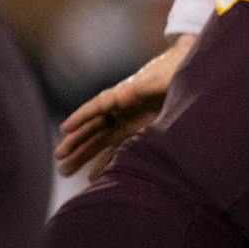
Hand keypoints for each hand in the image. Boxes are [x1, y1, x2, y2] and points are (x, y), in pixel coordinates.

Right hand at [55, 36, 193, 175]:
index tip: (64, 128)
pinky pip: (120, 149)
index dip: (82, 116)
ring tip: (65, 171)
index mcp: (126, 93)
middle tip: (58, 157)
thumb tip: (138, 92)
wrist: (190, 70)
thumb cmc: (176, 71)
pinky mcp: (141, 132)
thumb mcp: (164, 78)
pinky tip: (95, 177)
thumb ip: (151, 86)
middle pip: (94, 127)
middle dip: (76, 142)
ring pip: (101, 141)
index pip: (99, 105)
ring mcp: (130, 122)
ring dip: (84, 155)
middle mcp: (122, 109)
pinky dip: (108, 162)